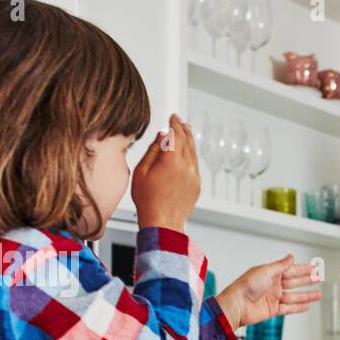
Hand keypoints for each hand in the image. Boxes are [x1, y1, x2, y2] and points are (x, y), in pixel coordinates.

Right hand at [132, 113, 200, 230]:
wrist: (162, 223)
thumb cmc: (148, 200)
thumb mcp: (142, 171)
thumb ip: (154, 150)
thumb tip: (162, 136)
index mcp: (172, 160)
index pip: (176, 134)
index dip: (174, 123)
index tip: (173, 117)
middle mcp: (187, 167)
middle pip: (188, 141)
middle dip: (183, 129)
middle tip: (180, 120)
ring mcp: (194, 176)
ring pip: (194, 152)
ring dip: (190, 140)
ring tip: (186, 131)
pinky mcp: (197, 185)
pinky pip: (195, 165)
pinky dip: (192, 155)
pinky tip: (188, 153)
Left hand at [216, 254, 321, 328]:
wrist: (237, 305)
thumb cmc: (245, 286)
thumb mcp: (266, 270)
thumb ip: (281, 265)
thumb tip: (290, 257)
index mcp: (270, 273)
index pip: (291, 270)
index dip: (303, 269)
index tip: (313, 268)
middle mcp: (272, 285)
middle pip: (294, 282)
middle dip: (307, 280)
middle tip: (318, 279)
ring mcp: (273, 298)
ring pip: (294, 296)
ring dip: (306, 295)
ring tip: (318, 295)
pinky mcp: (273, 310)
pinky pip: (289, 308)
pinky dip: (298, 307)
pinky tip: (306, 306)